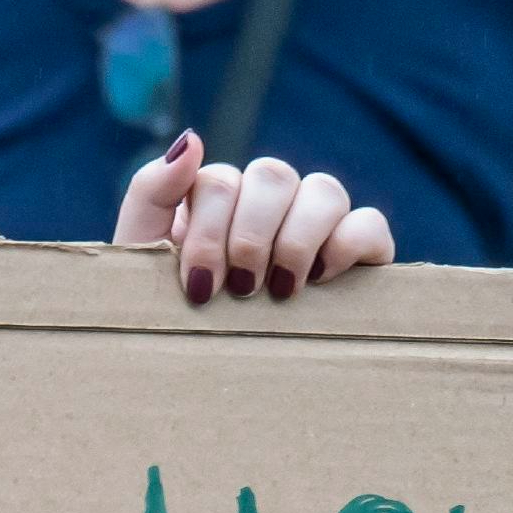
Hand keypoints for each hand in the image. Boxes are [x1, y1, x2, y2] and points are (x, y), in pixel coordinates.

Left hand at [114, 129, 394, 304]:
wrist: (196, 373)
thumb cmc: (169, 316)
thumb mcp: (143, 255)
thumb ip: (153, 191)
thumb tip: (193, 139)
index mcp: (218, 200)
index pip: (221, 180)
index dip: (211, 231)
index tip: (201, 286)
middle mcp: (270, 203)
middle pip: (273, 175)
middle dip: (251, 237)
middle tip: (242, 290)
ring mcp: (317, 225)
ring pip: (324, 189)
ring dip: (297, 240)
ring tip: (282, 290)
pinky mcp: (359, 254)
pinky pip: (369, 223)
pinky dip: (349, 243)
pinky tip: (321, 280)